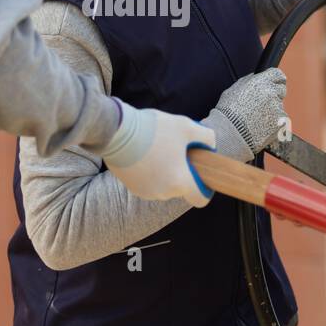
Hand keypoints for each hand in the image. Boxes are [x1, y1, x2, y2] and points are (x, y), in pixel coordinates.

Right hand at [100, 102, 217, 206]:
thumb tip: (210, 146)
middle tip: (175, 149)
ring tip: (157, 148)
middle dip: (181, 171)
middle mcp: (163, 193)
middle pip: (180, 187)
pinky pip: (148, 182)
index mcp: (179, 182)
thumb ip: (207, 137)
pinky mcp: (131, 187)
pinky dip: (149, 172)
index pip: (200, 199)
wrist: (115, 131)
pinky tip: (143, 153)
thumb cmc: (153, 129)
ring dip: (164, 171)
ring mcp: (145, 192)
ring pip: (164, 184)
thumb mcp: (187, 126)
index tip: (200, 173)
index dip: (204, 188)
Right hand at [205, 68, 287, 158]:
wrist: (229, 135)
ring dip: (272, 112)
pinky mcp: (281, 123)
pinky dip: (273, 125)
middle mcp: (271, 93)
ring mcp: (278, 109)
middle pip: (281, 90)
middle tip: (262, 106)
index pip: (277, 75)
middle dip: (274, 96)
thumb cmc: (227, 114)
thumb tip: (255, 77)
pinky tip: (260, 128)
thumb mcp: (233, 91)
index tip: (274, 84)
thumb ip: (247, 81)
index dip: (276, 80)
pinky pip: (281, 122)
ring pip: (280, 108)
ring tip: (256, 121)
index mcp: (260, 82)